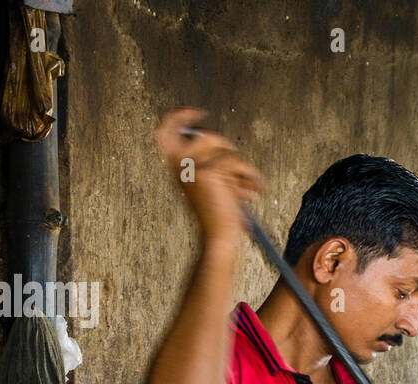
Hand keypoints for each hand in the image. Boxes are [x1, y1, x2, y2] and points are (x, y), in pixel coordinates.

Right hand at [154, 107, 264, 243]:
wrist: (219, 236)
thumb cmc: (218, 215)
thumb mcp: (211, 183)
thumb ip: (212, 163)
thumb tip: (226, 146)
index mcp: (175, 166)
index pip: (166, 131)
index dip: (180, 117)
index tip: (198, 112)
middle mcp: (179, 165)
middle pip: (209, 136)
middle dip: (230, 153)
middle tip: (240, 175)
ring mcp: (192, 167)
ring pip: (227, 150)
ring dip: (242, 169)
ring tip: (245, 188)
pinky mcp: (208, 172)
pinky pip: (237, 163)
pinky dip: (250, 176)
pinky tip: (251, 191)